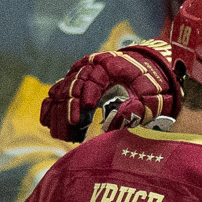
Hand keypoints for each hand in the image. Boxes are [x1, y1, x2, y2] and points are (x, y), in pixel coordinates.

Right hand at [40, 41, 180, 143]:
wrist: (148, 66)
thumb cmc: (151, 83)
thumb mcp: (151, 97)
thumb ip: (135, 109)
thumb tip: (111, 126)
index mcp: (110, 65)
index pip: (91, 80)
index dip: (83, 99)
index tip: (80, 120)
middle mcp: (91, 65)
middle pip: (72, 86)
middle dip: (67, 112)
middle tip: (68, 135)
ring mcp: (81, 72)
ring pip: (61, 90)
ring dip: (58, 114)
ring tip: (62, 136)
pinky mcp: (76, 80)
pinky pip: (57, 92)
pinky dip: (52, 108)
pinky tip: (50, 125)